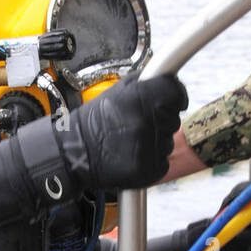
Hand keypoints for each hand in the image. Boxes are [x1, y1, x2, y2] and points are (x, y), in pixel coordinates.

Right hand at [54, 75, 187, 192]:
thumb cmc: (96, 122)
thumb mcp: (118, 91)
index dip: (176, 96)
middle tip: (136, 123)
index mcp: (140, 97)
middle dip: (160, 119)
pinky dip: (151, 161)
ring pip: (167, 142)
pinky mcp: (148, 171)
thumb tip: (169, 79)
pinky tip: (132, 156)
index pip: (176, 92)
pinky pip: (162, 162)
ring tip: (130, 141)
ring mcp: (148, 149)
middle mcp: (145, 122)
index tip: (173, 100)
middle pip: (173, 118)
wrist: (74, 154)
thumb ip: (146, 84)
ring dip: (155, 141)